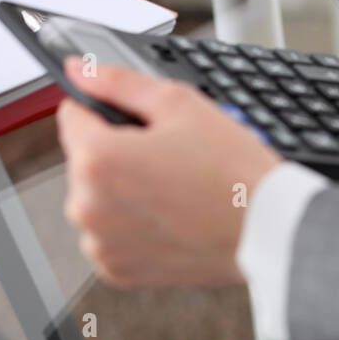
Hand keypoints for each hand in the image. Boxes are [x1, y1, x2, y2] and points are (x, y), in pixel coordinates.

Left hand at [55, 59, 282, 287]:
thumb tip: (79, 70)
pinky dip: (134, 225)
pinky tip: (172, 215)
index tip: (141, 122)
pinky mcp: (117, 269)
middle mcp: (86, 206)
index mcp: (95, 159)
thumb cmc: (231, 168)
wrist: (266, 228)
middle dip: (119, 152)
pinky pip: (111, 234)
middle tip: (173, 156)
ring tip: (177, 188)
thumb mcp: (180, 104)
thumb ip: (119, 82)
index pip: (72, 114)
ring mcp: (100, 242)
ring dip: (124, 190)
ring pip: (98, 198)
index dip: (108, 109)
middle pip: (86, 159)